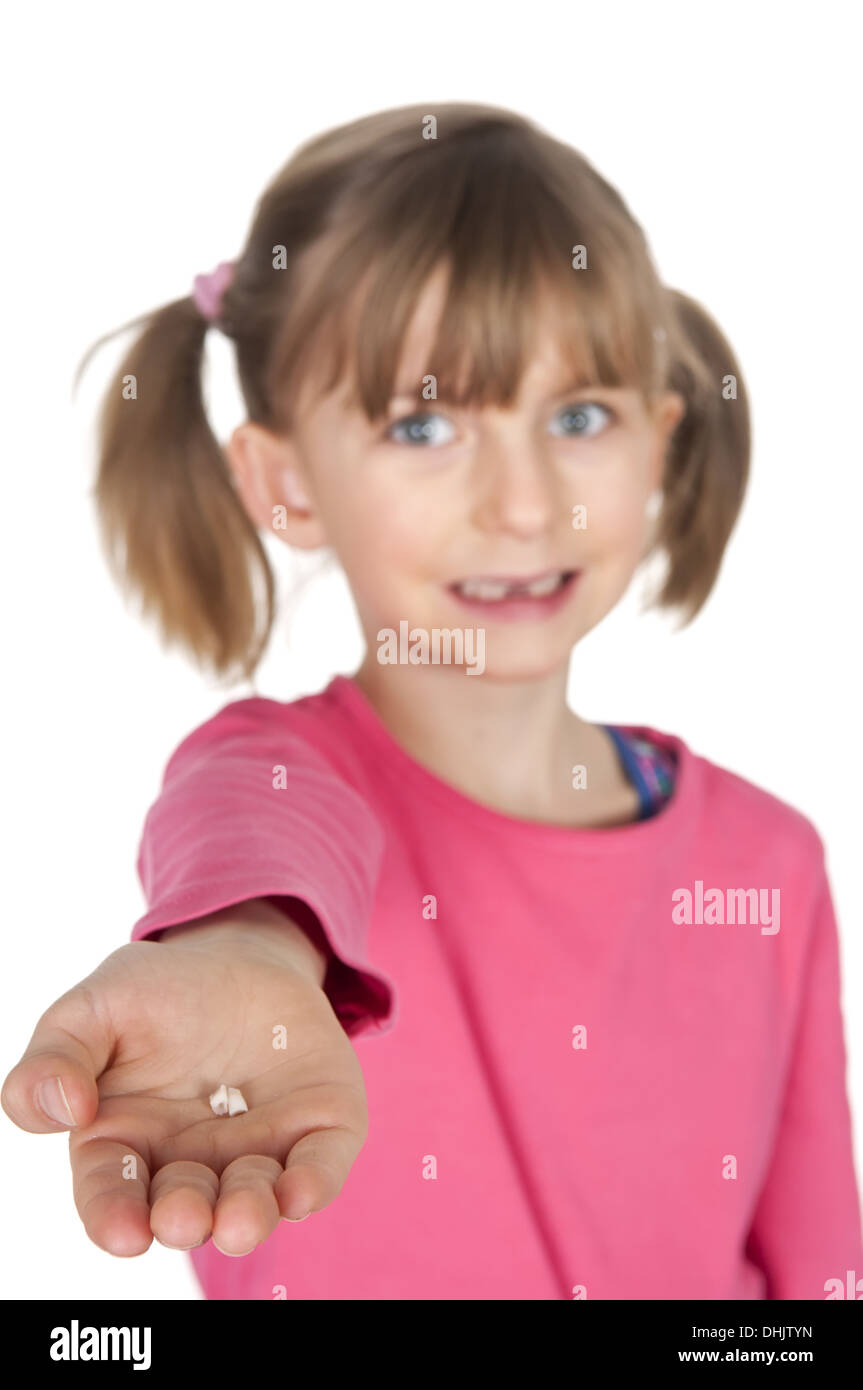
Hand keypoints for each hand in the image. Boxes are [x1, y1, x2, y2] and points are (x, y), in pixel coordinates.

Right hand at [1, 911, 368, 1256]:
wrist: (241, 958)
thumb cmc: (155, 995)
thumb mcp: (92, 1008)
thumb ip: (57, 1056)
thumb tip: (62, 1109)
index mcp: (125, 1144)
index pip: (111, 1195)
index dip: (115, 1217)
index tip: (124, 1231)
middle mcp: (190, 1164)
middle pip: (185, 1209)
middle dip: (185, 1217)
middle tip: (184, 1217)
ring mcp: (257, 1152)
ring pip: (253, 1201)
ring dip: (248, 1214)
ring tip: (240, 1218)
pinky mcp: (316, 1130)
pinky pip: (319, 1167)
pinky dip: (313, 1183)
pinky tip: (303, 1191)